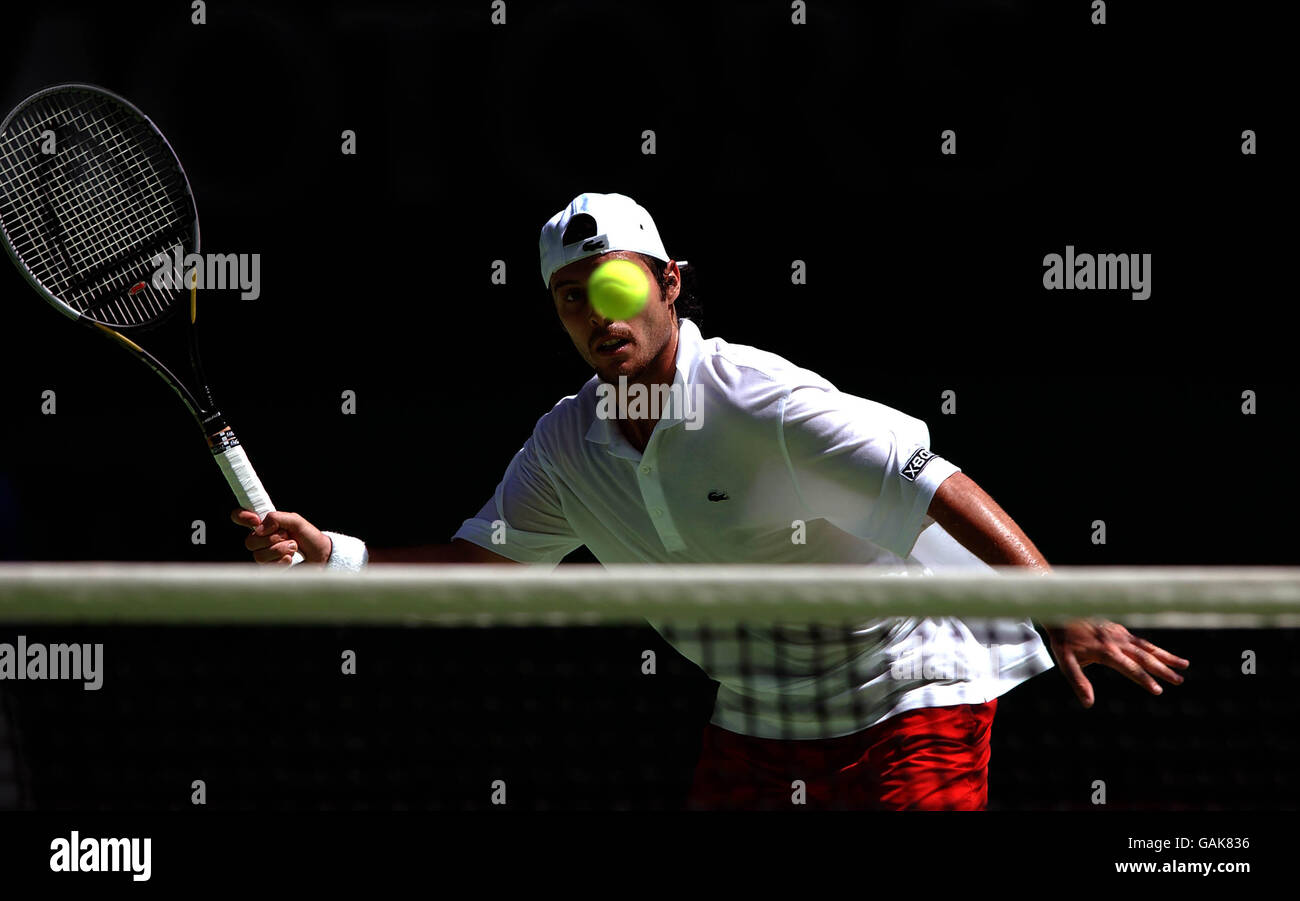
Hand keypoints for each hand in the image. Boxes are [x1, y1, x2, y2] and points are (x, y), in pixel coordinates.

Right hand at [230, 509, 332, 564]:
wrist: (322, 555)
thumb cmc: (309, 537)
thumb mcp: (296, 521)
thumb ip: (277, 518)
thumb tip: (260, 527)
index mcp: (265, 526)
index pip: (241, 517)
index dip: (242, 517)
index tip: (255, 519)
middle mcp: (261, 541)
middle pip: (249, 541)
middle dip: (272, 538)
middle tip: (287, 536)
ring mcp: (265, 556)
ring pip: (258, 555)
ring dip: (280, 549)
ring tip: (293, 547)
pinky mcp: (270, 569)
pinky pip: (267, 565)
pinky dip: (283, 559)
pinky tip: (291, 558)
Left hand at [1045, 618, 1188, 707]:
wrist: (1060, 612)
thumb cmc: (1063, 640)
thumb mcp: (1065, 662)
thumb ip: (1078, 682)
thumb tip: (1088, 703)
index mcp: (1105, 651)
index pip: (1130, 668)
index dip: (1144, 680)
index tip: (1159, 690)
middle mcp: (1117, 642)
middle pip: (1144, 657)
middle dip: (1163, 669)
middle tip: (1179, 681)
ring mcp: (1119, 634)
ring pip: (1147, 646)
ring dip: (1166, 656)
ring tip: (1184, 665)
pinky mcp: (1119, 629)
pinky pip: (1140, 640)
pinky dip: (1154, 647)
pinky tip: (1162, 654)